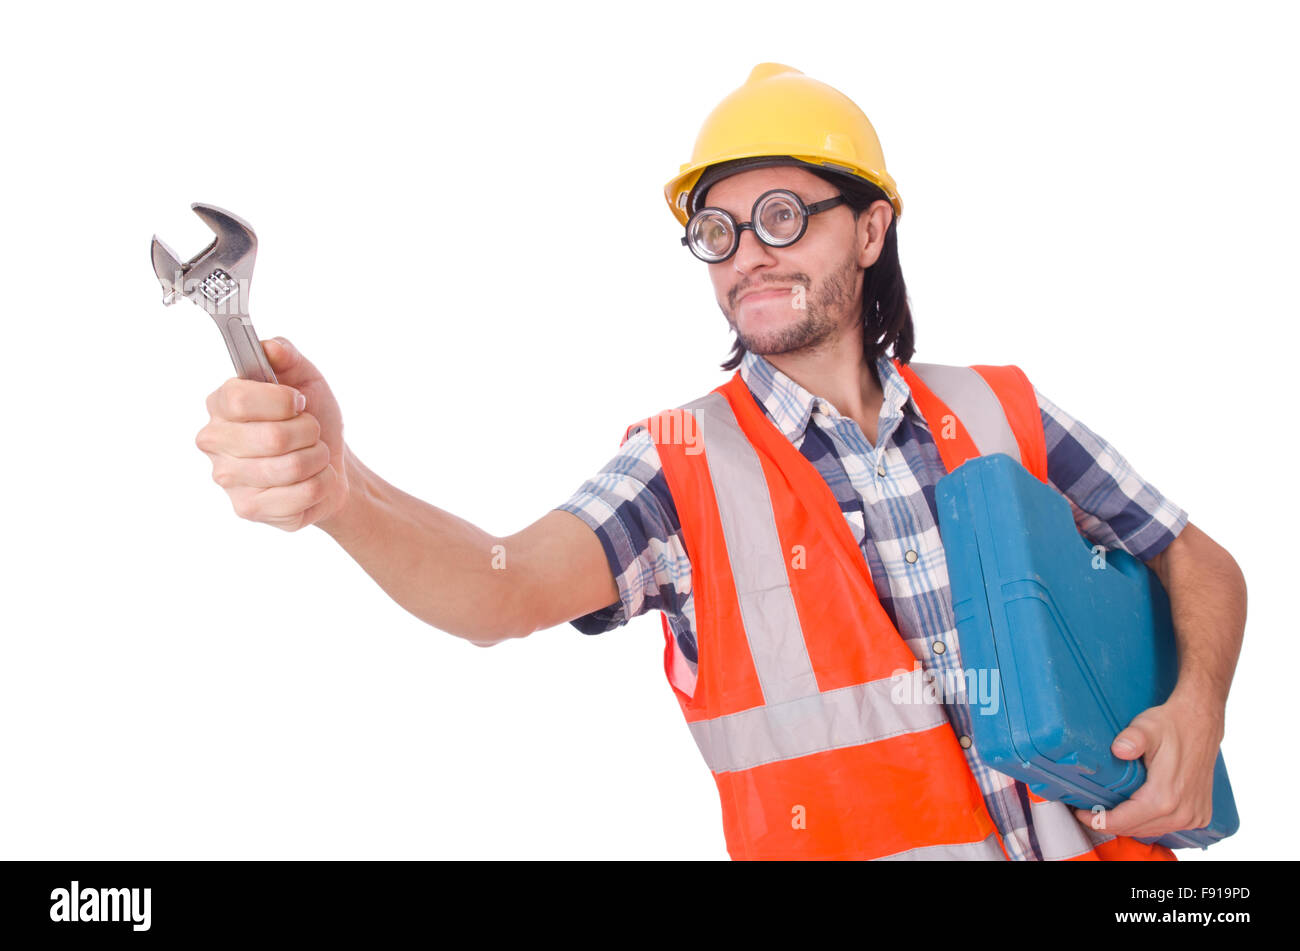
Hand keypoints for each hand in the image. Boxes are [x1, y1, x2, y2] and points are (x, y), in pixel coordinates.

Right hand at [195, 337, 348, 531]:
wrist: (332, 464)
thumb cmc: (311, 419)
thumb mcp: (306, 378)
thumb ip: (286, 356)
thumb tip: (270, 347)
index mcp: (221, 404)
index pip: (239, 399)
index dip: (280, 401)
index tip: (298, 402)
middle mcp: (214, 442)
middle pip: (271, 437)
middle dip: (308, 432)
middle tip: (310, 432)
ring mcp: (228, 479)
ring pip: (291, 467)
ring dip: (317, 458)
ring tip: (313, 455)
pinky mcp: (248, 509)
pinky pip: (302, 494)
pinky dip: (322, 483)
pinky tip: (312, 480)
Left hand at [1073, 690, 1223, 838]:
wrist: (1202, 723)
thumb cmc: (1173, 725)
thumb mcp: (1147, 726)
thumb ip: (1132, 739)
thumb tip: (1119, 750)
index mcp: (1167, 796)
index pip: (1125, 821)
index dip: (1099, 820)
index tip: (1080, 813)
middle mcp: (1183, 812)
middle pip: (1136, 829)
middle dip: (1109, 824)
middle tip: (1088, 812)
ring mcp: (1194, 816)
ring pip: (1151, 830)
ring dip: (1128, 825)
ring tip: (1107, 813)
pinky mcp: (1199, 815)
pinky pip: (1167, 827)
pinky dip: (1148, 823)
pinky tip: (1133, 813)